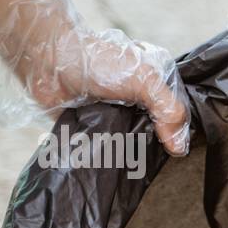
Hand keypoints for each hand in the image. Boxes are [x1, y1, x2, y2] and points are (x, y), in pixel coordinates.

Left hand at [0, 0, 190, 155]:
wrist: (48, 59)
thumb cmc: (98, 61)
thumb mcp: (144, 81)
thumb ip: (167, 110)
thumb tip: (179, 148)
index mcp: (155, 84)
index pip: (176, 115)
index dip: (179, 133)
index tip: (175, 150)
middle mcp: (138, 100)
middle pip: (157, 132)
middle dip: (155, 147)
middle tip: (152, 161)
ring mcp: (116, 115)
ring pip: (133, 143)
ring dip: (132, 155)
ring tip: (133, 168)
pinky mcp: (94, 128)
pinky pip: (108, 148)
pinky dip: (110, 157)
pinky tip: (114, 166)